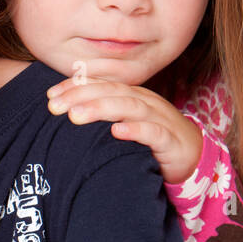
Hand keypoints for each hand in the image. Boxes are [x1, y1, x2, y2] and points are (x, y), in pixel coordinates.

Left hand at [46, 74, 203, 184]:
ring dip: (101, 109)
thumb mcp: (124, 124)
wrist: (192, 156)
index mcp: (130, 96)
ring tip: (76, 116)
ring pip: (129, 107)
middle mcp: (144, 102)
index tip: (50, 95)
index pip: (100, 85)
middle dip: (80, 96)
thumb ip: (100, 117)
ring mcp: (159, 119)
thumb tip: (64, 114)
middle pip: (111, 92)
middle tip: (54, 106)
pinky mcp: (172, 141)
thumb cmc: (150, 141)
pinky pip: (154, 132)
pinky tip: (116, 131)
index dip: (75, 87)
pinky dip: (136, 130)